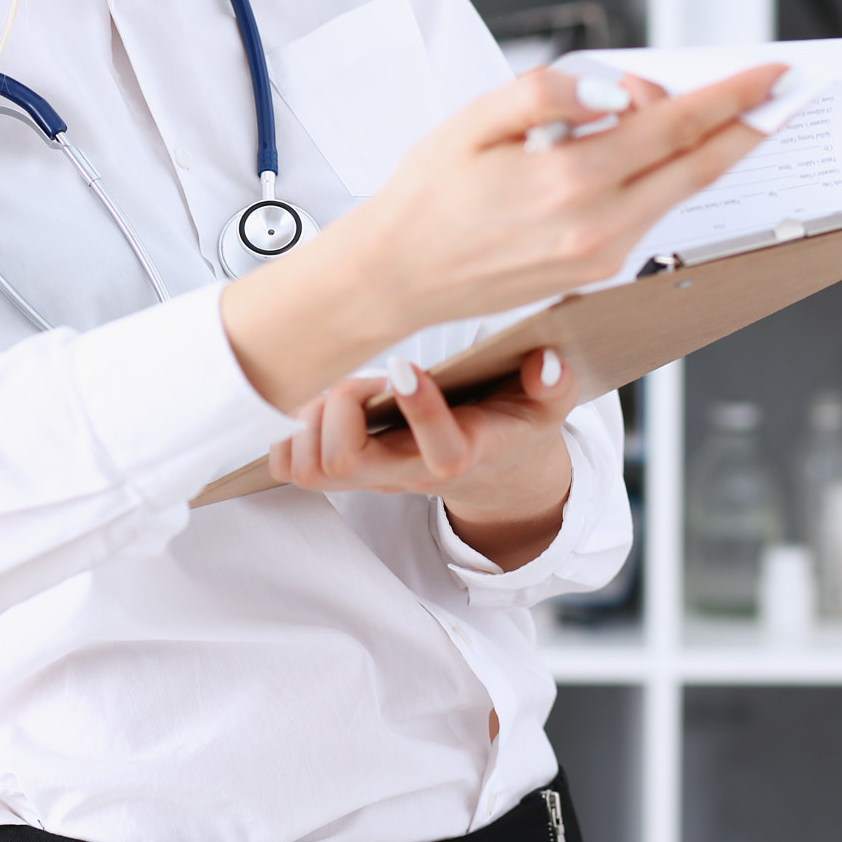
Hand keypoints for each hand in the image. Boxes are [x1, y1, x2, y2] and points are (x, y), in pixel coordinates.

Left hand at [269, 347, 577, 570]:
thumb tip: (546, 362)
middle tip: (367, 379)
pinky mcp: (341, 475)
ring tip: (343, 389)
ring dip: (314, 416)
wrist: (491, 471)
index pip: (443, 451)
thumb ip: (552, 385)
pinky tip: (319, 401)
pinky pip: (292, 465)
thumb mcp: (546, 404)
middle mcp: (408, 473)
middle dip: (344, 404)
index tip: (407, 365)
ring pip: (312, 466)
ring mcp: (369, 479)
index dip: (420, 409)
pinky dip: (289, 429)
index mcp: (463, 454)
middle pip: (349, 462)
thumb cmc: (510, 425)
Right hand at [343, 59, 784, 336]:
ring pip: (675, 193)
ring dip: (695, 151)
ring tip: (687, 112)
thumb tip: (614, 90)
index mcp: (570, 182)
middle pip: (698, 168)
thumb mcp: (474, 121)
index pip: (676, 128)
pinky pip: (647, 215)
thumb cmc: (426, 195)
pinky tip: (645, 154)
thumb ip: (549, 93)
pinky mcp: (595, 273)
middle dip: (743, 127)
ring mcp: (601, 257)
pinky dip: (660, 179)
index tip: (768, 75)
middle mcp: (597, 228)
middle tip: (775, 95)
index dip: (731, 98)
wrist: (396, 276)